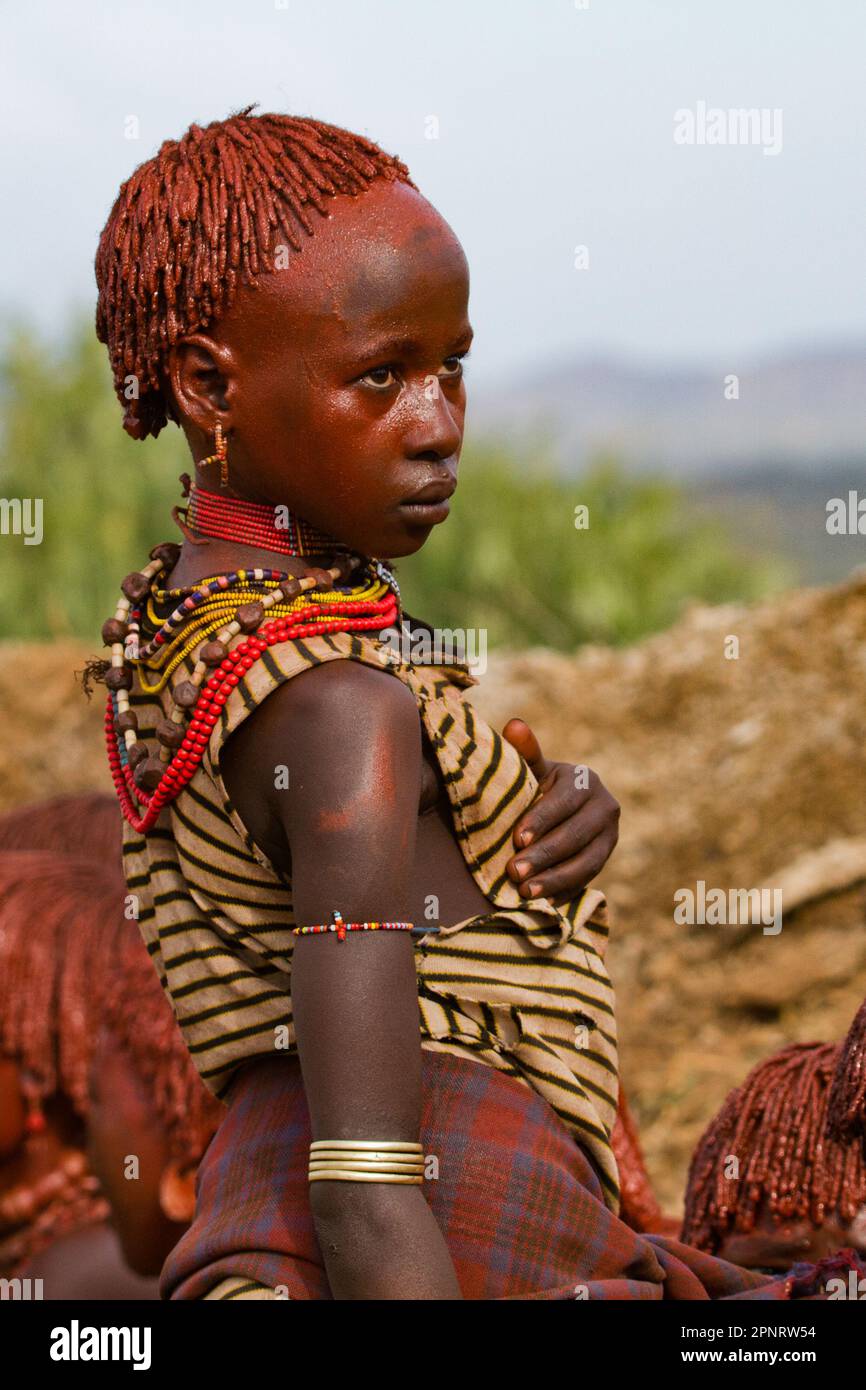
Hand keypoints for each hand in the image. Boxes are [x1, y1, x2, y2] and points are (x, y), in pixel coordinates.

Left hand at [502, 718, 619, 903]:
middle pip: (575, 836)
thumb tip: (513, 724)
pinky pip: (588, 879)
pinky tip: (540, 901)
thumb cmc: (537, 785)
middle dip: (544, 855)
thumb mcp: (532, 770)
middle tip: (514, 871)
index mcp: (585, 780)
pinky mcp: (605, 859)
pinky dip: (564, 891)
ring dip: (555, 879)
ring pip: (586, 862)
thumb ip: (524, 751)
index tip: (516, 838)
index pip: (564, 802)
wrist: (562, 807)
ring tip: (525, 892)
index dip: (541, 820)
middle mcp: (606, 807)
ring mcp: (610, 836)